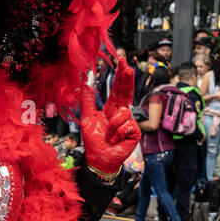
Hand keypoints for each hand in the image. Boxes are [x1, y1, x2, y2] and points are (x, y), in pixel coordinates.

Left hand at [80, 59, 139, 175]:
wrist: (98, 159)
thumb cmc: (93, 141)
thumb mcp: (87, 118)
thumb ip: (87, 101)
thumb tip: (84, 83)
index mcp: (111, 109)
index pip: (117, 89)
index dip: (120, 76)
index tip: (122, 60)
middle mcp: (122, 113)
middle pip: (126, 93)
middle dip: (127, 79)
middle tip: (127, 66)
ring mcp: (130, 123)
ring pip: (123, 113)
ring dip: (112, 126)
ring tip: (108, 136)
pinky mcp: (135, 132)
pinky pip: (126, 126)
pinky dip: (117, 134)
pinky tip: (115, 141)